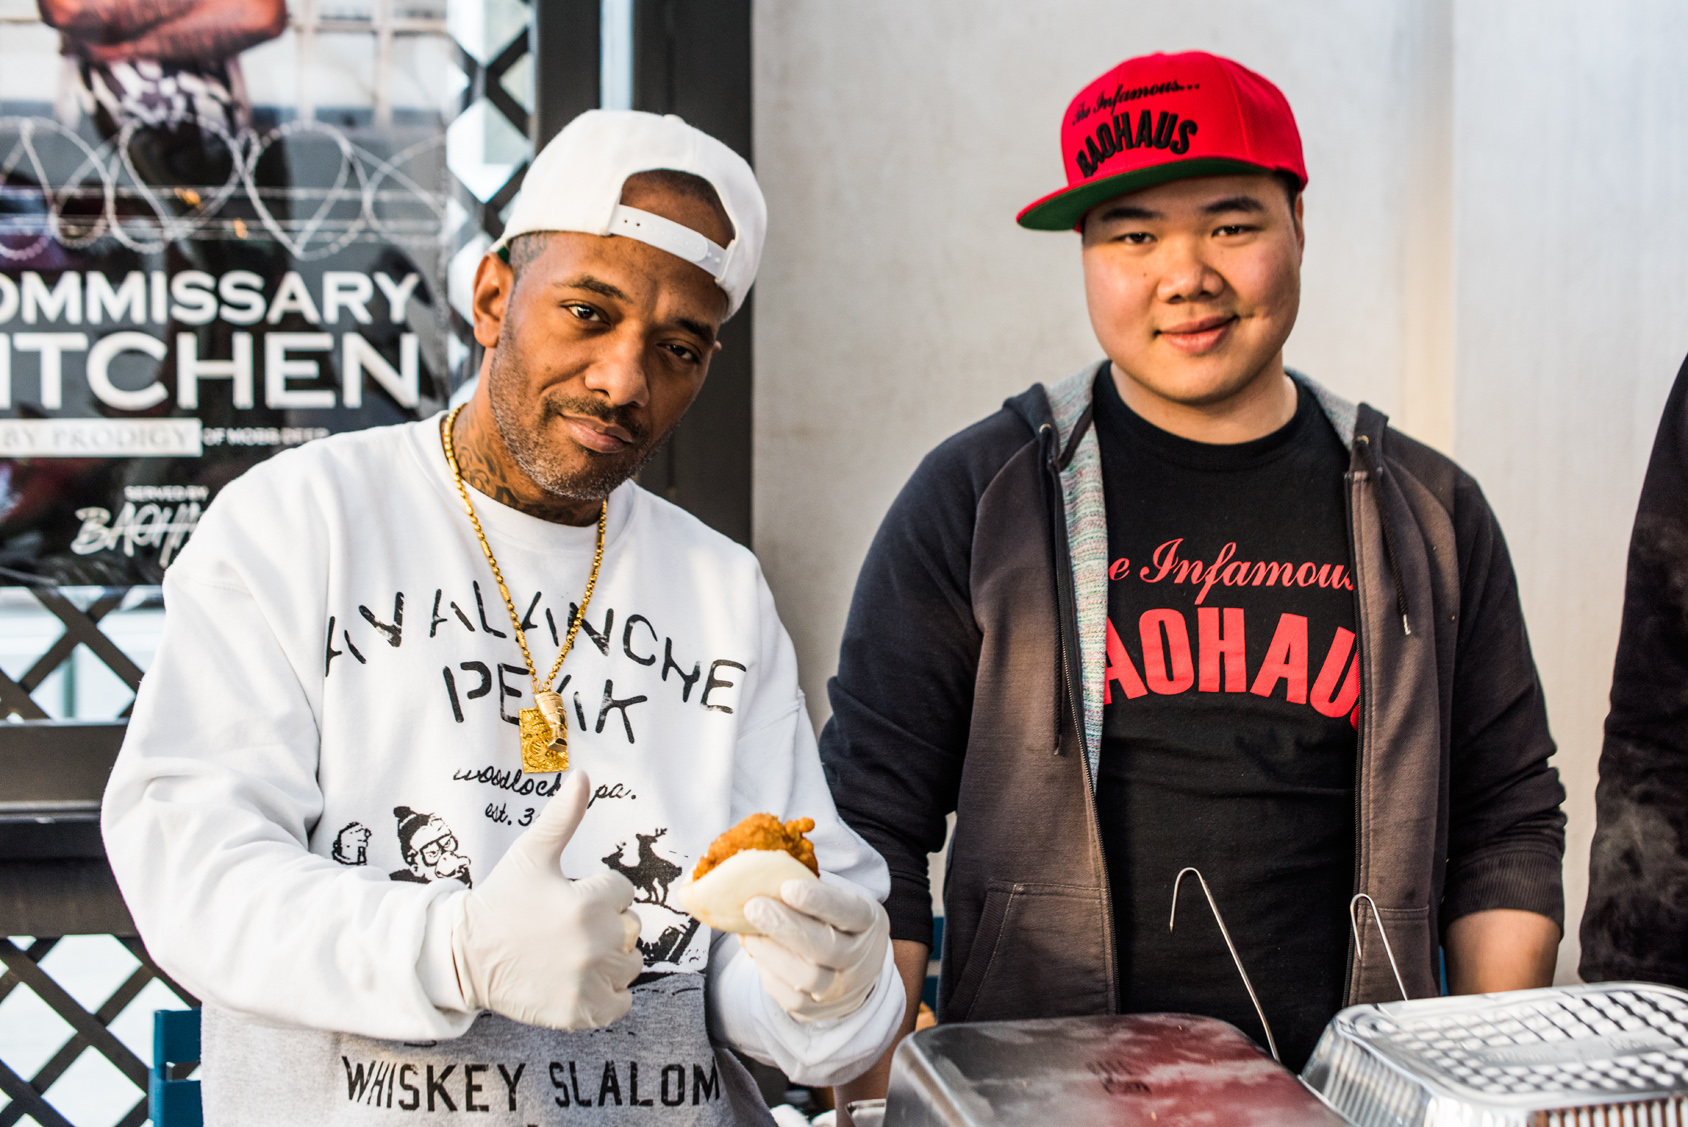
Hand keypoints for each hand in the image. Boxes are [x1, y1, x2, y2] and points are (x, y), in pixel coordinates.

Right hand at [449, 771, 643, 1029]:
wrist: (466, 958)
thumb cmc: (501, 902)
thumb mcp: (530, 855)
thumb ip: (562, 817)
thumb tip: (581, 774)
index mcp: (588, 903)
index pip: (623, 891)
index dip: (598, 892)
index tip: (567, 899)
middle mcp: (595, 944)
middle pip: (630, 928)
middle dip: (605, 925)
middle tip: (566, 928)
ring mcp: (590, 981)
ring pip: (630, 963)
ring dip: (610, 959)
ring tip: (572, 953)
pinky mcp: (583, 1013)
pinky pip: (622, 1002)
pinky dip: (608, 994)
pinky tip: (579, 980)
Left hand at [740, 878, 889, 1023]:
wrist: (854, 970)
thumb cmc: (836, 923)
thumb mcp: (837, 900)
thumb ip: (810, 891)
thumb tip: (764, 875)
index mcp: (869, 921)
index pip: (848, 911)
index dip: (819, 901)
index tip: (788, 887)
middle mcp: (863, 958)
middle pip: (825, 947)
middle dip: (786, 927)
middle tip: (754, 907)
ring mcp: (844, 989)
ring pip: (808, 977)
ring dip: (772, 953)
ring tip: (748, 934)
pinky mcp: (819, 1011)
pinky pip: (791, 998)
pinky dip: (769, 974)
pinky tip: (758, 953)